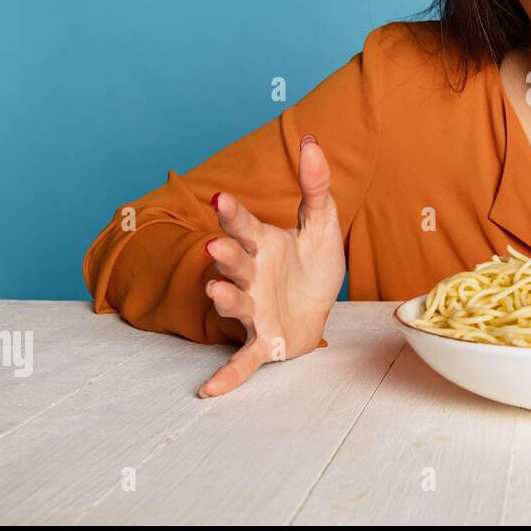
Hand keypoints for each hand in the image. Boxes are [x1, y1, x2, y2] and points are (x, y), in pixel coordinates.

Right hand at [198, 134, 344, 396]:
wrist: (320, 308)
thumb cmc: (312, 265)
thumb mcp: (321, 224)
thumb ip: (315, 186)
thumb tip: (310, 139)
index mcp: (263, 245)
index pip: (245, 227)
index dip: (233, 214)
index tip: (219, 199)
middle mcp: (252, 276)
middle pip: (236, 264)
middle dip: (226, 257)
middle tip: (216, 248)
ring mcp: (254, 309)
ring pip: (236, 304)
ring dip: (225, 299)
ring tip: (216, 291)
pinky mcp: (264, 340)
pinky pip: (244, 359)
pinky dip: (228, 375)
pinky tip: (208, 392)